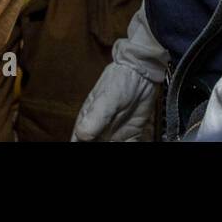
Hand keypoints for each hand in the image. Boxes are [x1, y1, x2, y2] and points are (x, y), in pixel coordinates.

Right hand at [71, 5, 167, 140]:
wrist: (143, 73)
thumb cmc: (120, 79)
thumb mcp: (107, 97)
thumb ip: (96, 115)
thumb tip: (82, 135)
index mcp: (88, 122)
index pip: (78, 142)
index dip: (81, 147)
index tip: (88, 147)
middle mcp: (100, 131)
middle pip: (95, 147)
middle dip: (99, 148)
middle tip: (110, 143)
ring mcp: (116, 134)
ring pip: (112, 148)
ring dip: (114, 149)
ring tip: (118, 143)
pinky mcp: (131, 134)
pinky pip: (130, 146)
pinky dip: (130, 149)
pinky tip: (131, 147)